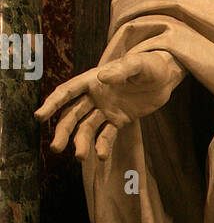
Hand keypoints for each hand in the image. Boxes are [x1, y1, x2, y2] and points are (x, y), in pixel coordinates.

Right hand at [35, 49, 184, 160]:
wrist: (166, 77)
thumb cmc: (150, 64)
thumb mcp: (138, 65)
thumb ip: (121, 70)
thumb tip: (102, 78)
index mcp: (93, 80)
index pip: (67, 92)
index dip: (52, 104)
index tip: (39, 117)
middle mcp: (95, 96)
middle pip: (72, 115)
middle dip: (63, 131)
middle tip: (55, 148)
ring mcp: (106, 109)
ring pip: (87, 128)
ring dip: (82, 142)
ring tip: (81, 157)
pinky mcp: (119, 120)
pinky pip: (107, 135)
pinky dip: (103, 145)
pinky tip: (102, 156)